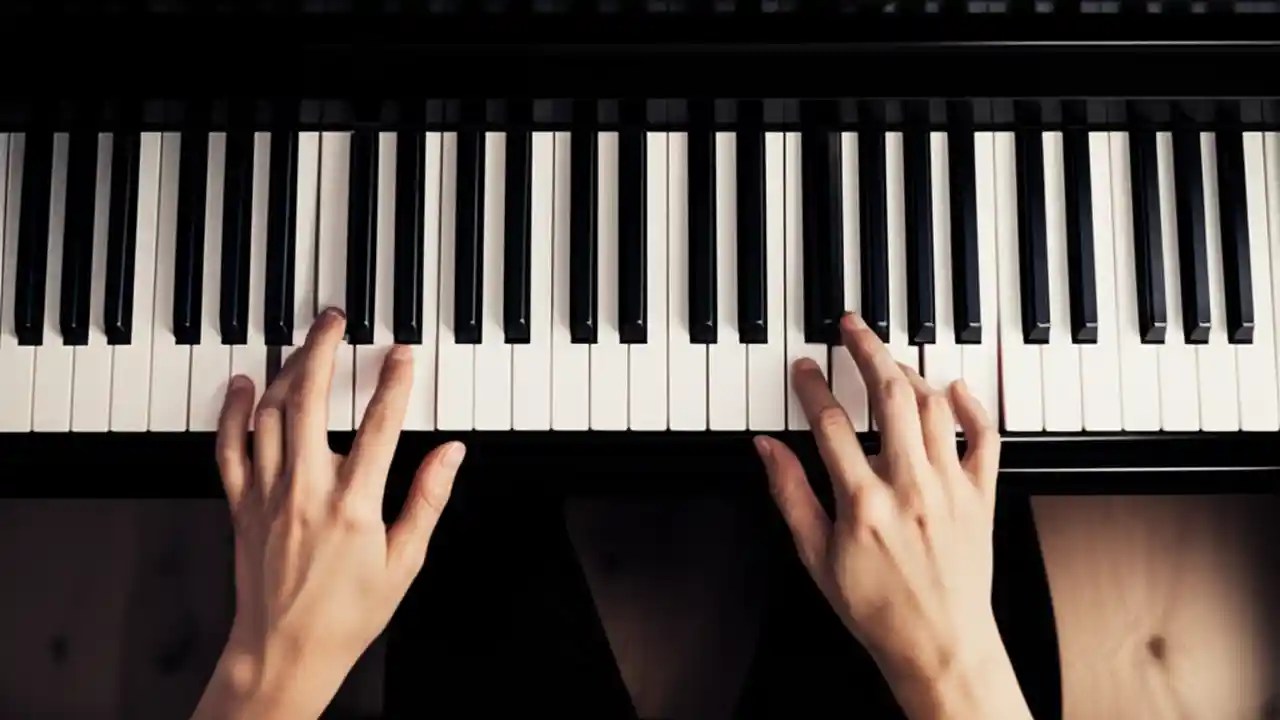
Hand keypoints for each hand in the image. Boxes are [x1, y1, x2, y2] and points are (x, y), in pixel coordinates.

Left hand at [192, 308, 465, 719]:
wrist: (284, 651)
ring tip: (305, 344)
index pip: (379, 425)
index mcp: (354, 506)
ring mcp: (268, 495)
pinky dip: (233, 411)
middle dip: (324, 350)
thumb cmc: (347, 614)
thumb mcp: (405, 562)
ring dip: (287, 371)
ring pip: (270, 415)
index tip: (402, 353)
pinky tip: (243, 385)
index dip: (394, 382)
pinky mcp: (241, 506)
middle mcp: (306, 491)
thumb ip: (427, 500)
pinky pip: (229, 448)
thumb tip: (451, 454)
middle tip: (336, 320)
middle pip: (310, 401)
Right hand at [755, 313, 1030, 719]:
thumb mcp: (815, 556)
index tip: (803, 368)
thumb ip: (790, 494)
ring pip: (934, 407)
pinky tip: (953, 386)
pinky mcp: (981, 496)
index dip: (811, 386)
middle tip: (850, 327)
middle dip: (866, 350)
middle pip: (889, 396)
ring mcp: (951, 488)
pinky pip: (985, 437)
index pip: (830, 423)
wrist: (939, 644)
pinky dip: (971, 405)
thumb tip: (766, 448)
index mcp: (863, 503)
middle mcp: (910, 487)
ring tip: (888, 358)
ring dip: (909, 372)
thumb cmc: (876, 608)